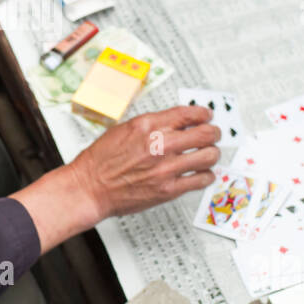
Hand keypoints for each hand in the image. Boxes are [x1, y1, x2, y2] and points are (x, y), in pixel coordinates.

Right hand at [12, 105, 220, 251]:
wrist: (90, 187)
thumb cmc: (101, 160)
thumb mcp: (124, 129)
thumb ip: (152, 124)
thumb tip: (177, 121)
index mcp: (147, 126)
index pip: (188, 113)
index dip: (203, 113)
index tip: (207, 116)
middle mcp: (159, 145)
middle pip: (205, 133)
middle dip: (213, 132)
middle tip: (213, 134)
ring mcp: (166, 168)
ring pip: (209, 156)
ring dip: (212, 154)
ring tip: (209, 154)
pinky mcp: (168, 189)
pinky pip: (201, 179)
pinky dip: (206, 175)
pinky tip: (201, 173)